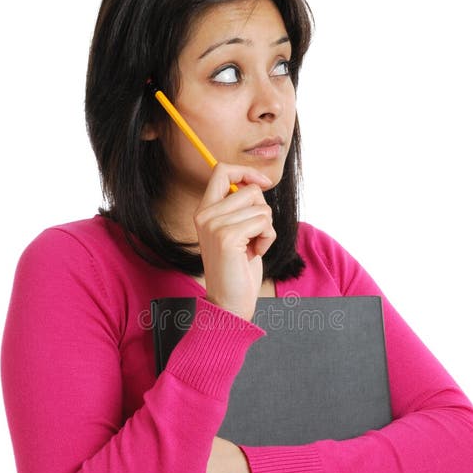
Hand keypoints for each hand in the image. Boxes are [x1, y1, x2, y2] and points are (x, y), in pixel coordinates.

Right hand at [194, 163, 275, 321]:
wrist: (229, 302)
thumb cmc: (238, 268)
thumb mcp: (237, 231)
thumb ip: (241, 207)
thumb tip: (256, 182)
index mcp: (204, 210)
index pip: (222, 170)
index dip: (247, 171)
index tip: (263, 183)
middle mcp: (205, 214)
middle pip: (250, 189)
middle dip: (262, 212)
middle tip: (252, 236)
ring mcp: (214, 225)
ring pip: (261, 208)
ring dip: (266, 229)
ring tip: (252, 248)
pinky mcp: (227, 237)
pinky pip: (264, 223)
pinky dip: (267, 239)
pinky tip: (255, 254)